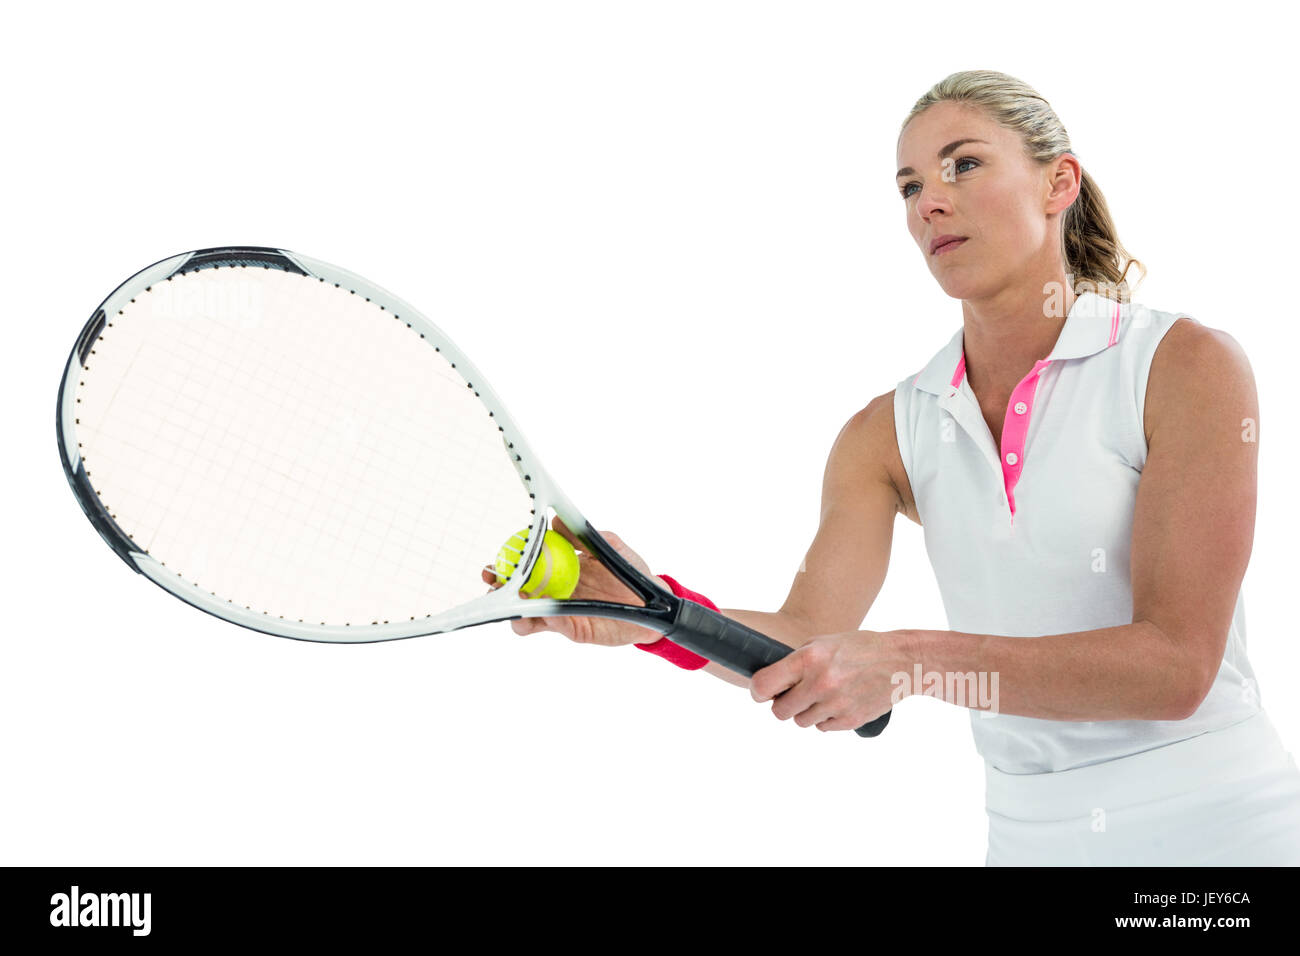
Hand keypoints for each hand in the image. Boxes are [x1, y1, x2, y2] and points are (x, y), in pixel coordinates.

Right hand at [481, 515, 667, 646]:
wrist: (654, 599)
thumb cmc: (631, 570)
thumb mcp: (607, 545)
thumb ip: (581, 536)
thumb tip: (554, 522)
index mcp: (559, 570)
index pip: (525, 568)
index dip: (507, 566)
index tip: (496, 560)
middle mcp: (556, 592)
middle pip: (517, 595)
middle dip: (499, 591)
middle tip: (493, 583)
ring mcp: (563, 613)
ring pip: (527, 616)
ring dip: (515, 611)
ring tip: (514, 602)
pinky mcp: (575, 630)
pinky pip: (553, 625)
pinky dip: (544, 619)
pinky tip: (543, 610)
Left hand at [750, 630, 907, 731]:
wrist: (900, 661)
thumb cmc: (858, 648)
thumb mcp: (823, 642)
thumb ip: (796, 662)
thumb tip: (769, 685)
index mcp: (809, 658)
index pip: (765, 685)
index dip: (758, 691)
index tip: (762, 692)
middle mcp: (820, 683)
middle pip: (780, 711)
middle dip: (783, 704)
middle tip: (794, 695)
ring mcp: (836, 704)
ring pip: (801, 722)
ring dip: (806, 712)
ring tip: (822, 695)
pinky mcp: (851, 720)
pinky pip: (823, 728)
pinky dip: (826, 719)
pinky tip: (838, 702)